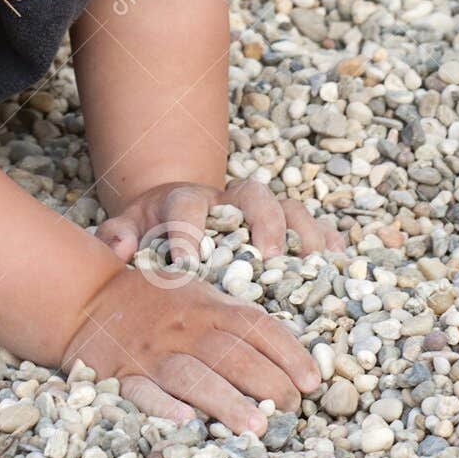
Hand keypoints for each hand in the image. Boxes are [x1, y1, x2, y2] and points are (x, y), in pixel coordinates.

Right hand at [61, 262, 321, 432]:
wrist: (88, 298)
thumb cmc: (154, 301)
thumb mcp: (197, 294)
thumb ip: (235, 318)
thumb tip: (285, 352)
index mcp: (206, 306)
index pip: (255, 325)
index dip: (288, 351)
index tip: (312, 380)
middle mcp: (183, 328)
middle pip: (232, 353)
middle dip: (268, 382)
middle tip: (292, 410)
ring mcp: (152, 353)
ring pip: (193, 375)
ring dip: (226, 401)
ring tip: (256, 428)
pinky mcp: (121, 377)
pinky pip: (142, 392)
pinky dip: (163, 407)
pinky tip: (185, 422)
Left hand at [96, 177, 346, 263]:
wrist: (177, 209)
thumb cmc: (153, 228)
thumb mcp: (130, 227)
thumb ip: (118, 235)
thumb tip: (118, 245)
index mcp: (187, 200)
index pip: (187, 207)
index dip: (187, 230)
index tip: (187, 260)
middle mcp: (228, 198)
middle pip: (251, 196)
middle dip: (263, 223)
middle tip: (269, 255)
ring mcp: (259, 207)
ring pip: (287, 206)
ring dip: (302, 231)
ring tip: (315, 261)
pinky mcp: (284, 221)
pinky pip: (312, 222)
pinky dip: (327, 239)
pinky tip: (340, 260)